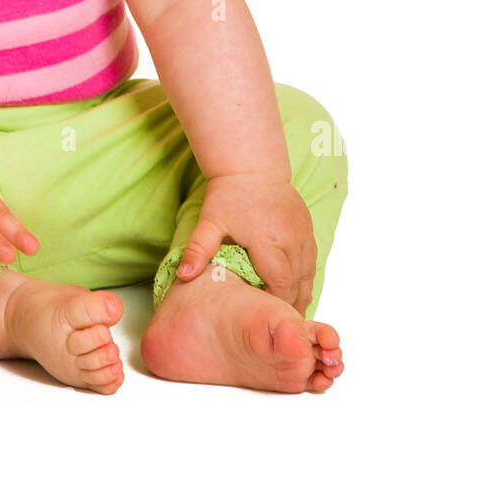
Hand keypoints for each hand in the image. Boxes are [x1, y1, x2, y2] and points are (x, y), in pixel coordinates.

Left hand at [177, 173, 316, 314]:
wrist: (251, 167)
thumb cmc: (228, 196)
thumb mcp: (209, 222)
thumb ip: (198, 249)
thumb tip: (183, 275)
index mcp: (268, 240)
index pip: (279, 283)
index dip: (274, 303)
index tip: (265, 318)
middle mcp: (291, 239)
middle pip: (297, 282)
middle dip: (289, 305)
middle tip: (280, 328)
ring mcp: (303, 234)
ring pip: (309, 274)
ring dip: (301, 295)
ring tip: (291, 318)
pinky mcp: (308, 230)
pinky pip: (312, 262)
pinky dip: (307, 280)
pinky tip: (299, 294)